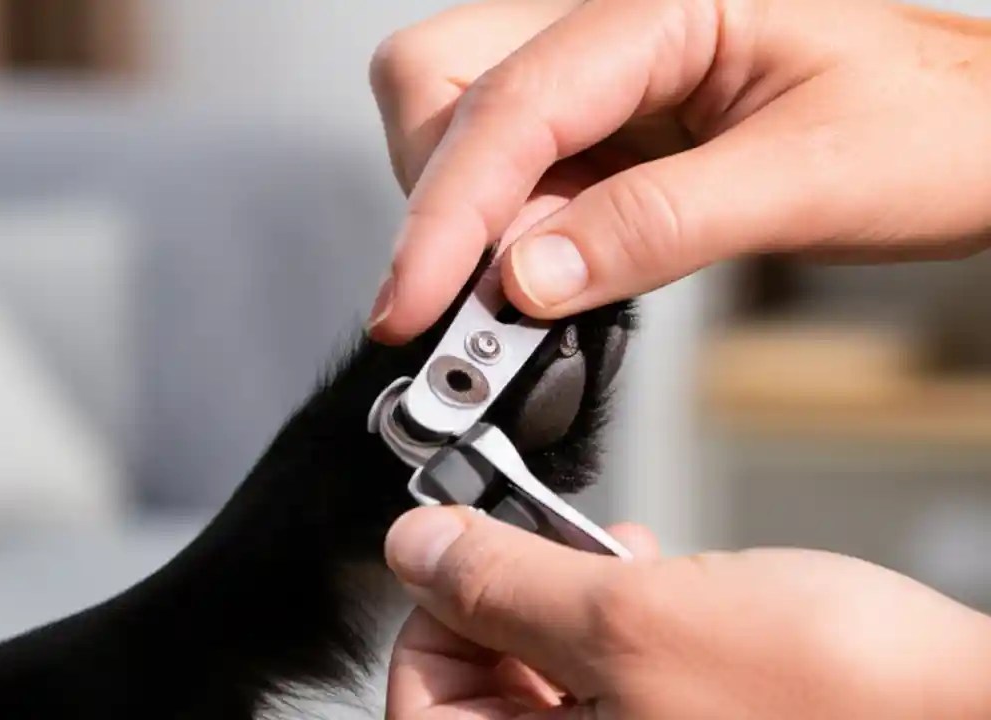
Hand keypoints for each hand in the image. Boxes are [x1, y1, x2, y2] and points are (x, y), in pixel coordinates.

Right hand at [366, 0, 990, 343]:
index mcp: (661, 1)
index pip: (509, 101)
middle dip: (438, 195)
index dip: (449, 213)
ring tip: (541, 291)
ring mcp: (605, 70)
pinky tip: (564, 270)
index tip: (413, 308)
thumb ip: (654, 227)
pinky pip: (518, 171)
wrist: (988, 133)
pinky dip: (513, 235)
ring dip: (473, 223)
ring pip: (462, 127)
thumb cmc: (938, 125)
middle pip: (442, 81)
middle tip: (472, 296)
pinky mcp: (610, 121)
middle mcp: (614, 22)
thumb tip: (526, 282)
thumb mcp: (806, 179)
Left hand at [383, 507, 990, 718]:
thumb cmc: (839, 698)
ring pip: (557, 692)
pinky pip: (625, 699)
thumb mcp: (635, 618)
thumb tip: (417, 550)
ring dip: (576, 613)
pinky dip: (631, 639)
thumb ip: (504, 584)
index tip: (464, 561)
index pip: (422, 713)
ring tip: (628, 562)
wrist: (983, 715)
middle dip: (512, 611)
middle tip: (552, 552)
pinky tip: (672, 593)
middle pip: (488, 703)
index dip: (431, 625)